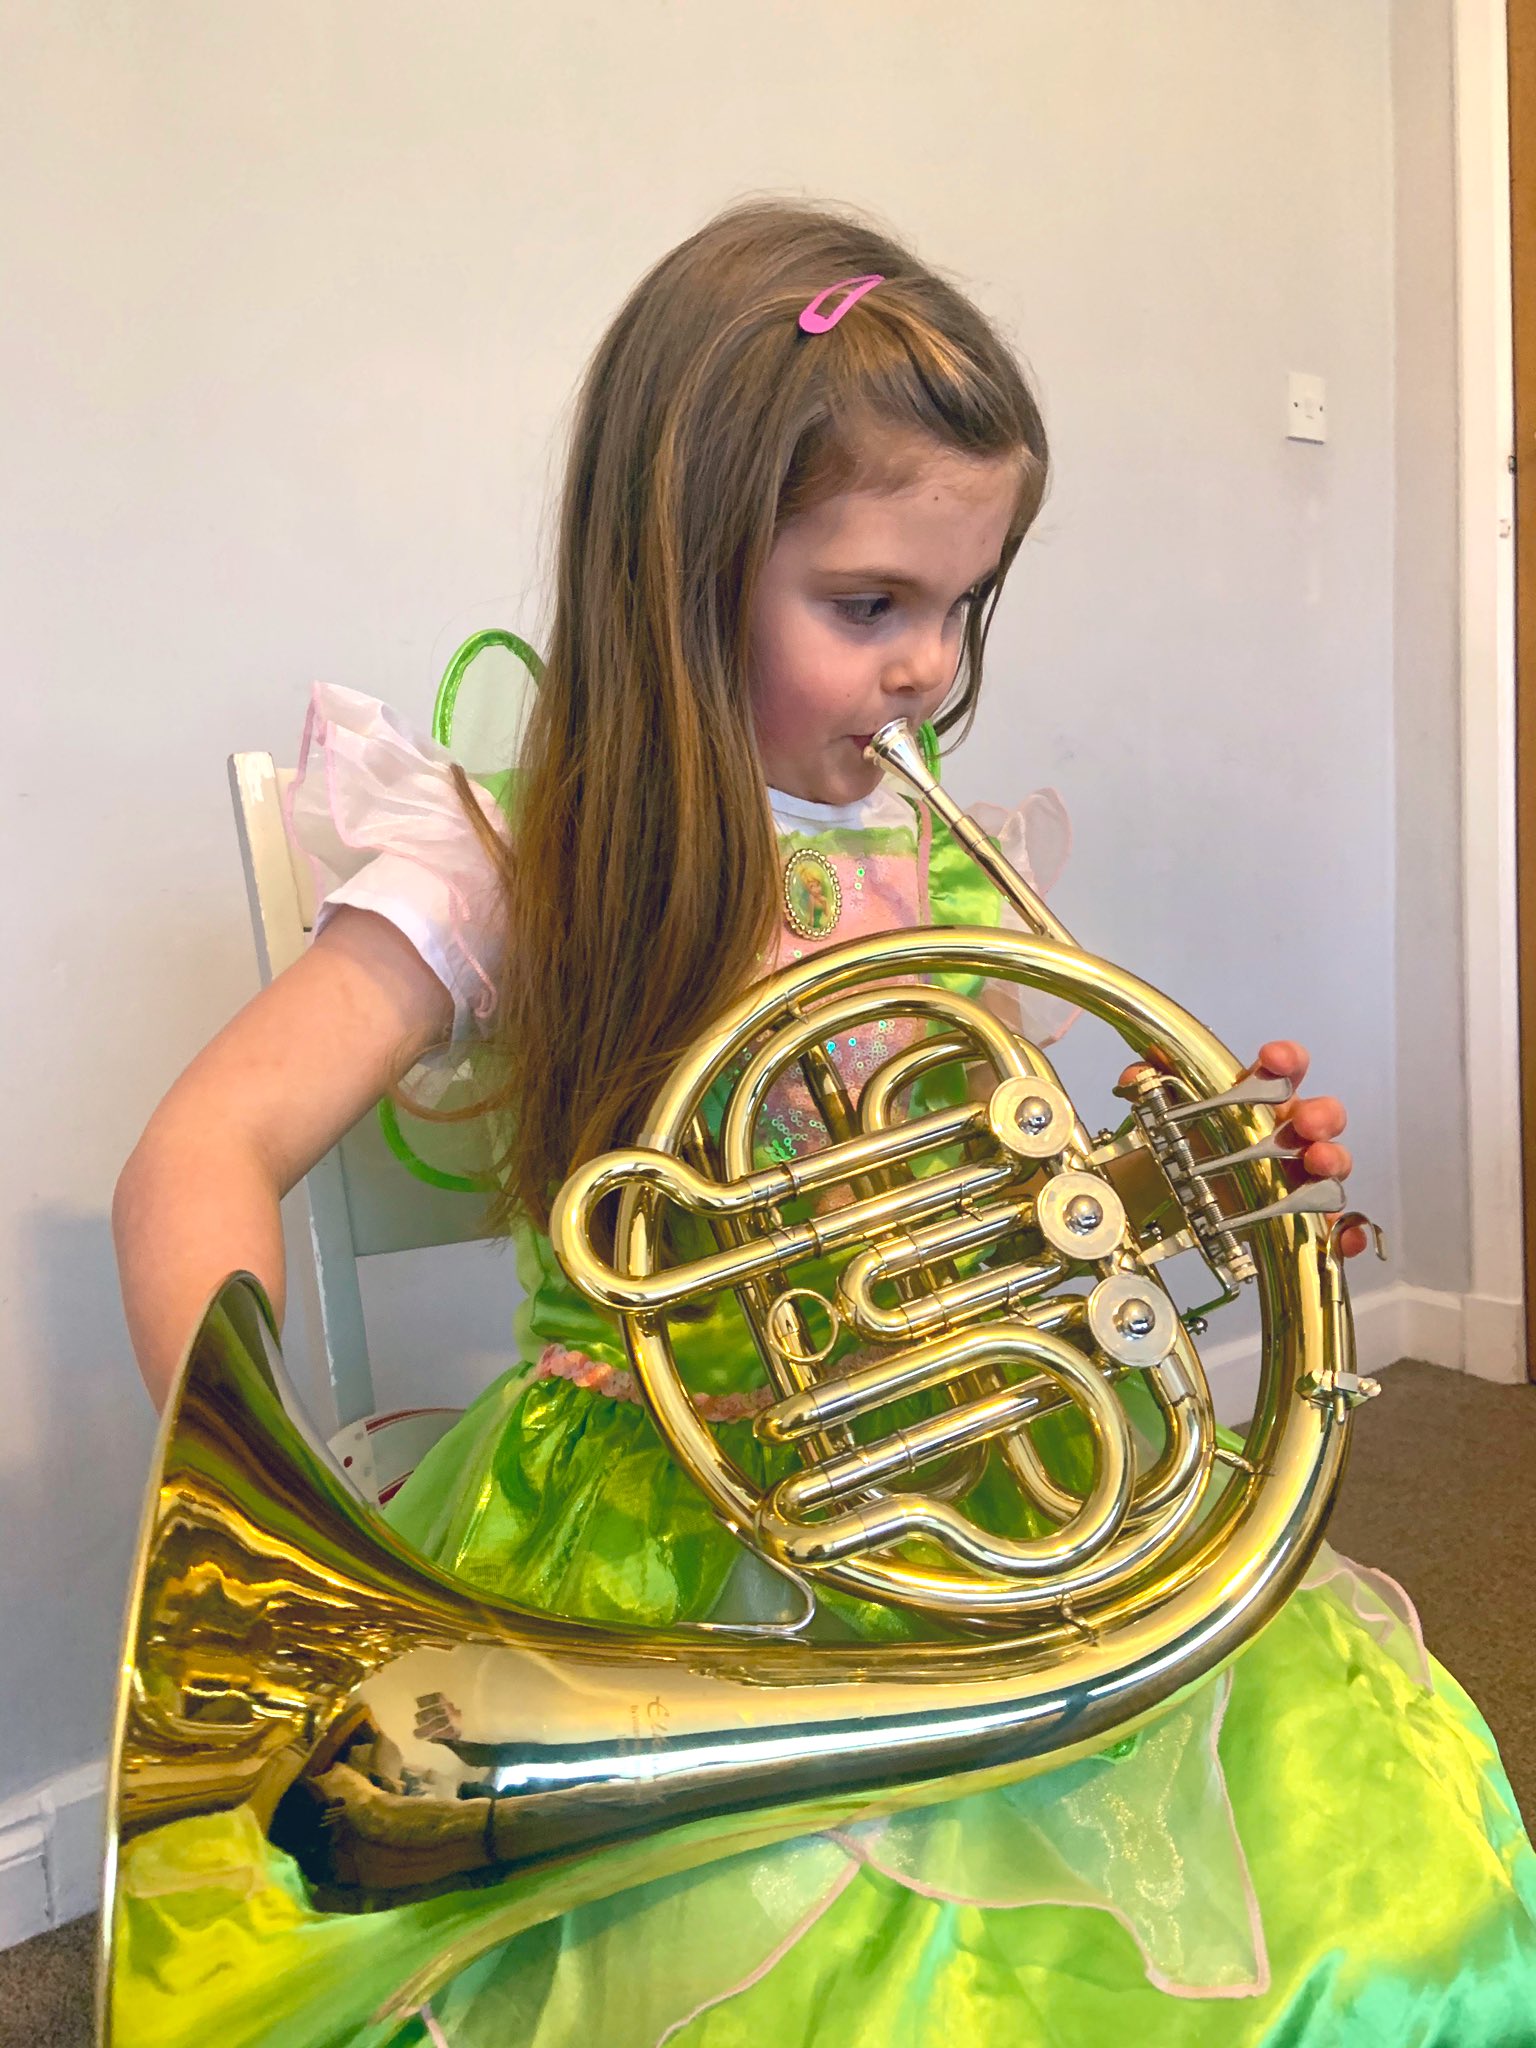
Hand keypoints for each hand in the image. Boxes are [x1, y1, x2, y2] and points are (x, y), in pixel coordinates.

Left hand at [1118, 1038, 1367, 1256]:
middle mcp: (1290, 1133)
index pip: (1284, 1071)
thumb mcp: (1166, 1115)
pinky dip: (1345, 1231)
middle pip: (1322, 1116)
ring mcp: (1302, 1175)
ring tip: (1319, 1164)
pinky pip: (1336, 1224)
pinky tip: (1344, 1239)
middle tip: (1305, 1123)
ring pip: (1333, 1163)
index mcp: (1263, 1101)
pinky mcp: (1306, 1217)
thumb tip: (1136, 1076)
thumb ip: (1152, 1086)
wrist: (1185, 1204)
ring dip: (1333, 1159)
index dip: (1285, 1060)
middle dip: (1319, 1114)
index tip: (1273, 1059)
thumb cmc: (1194, 1148)